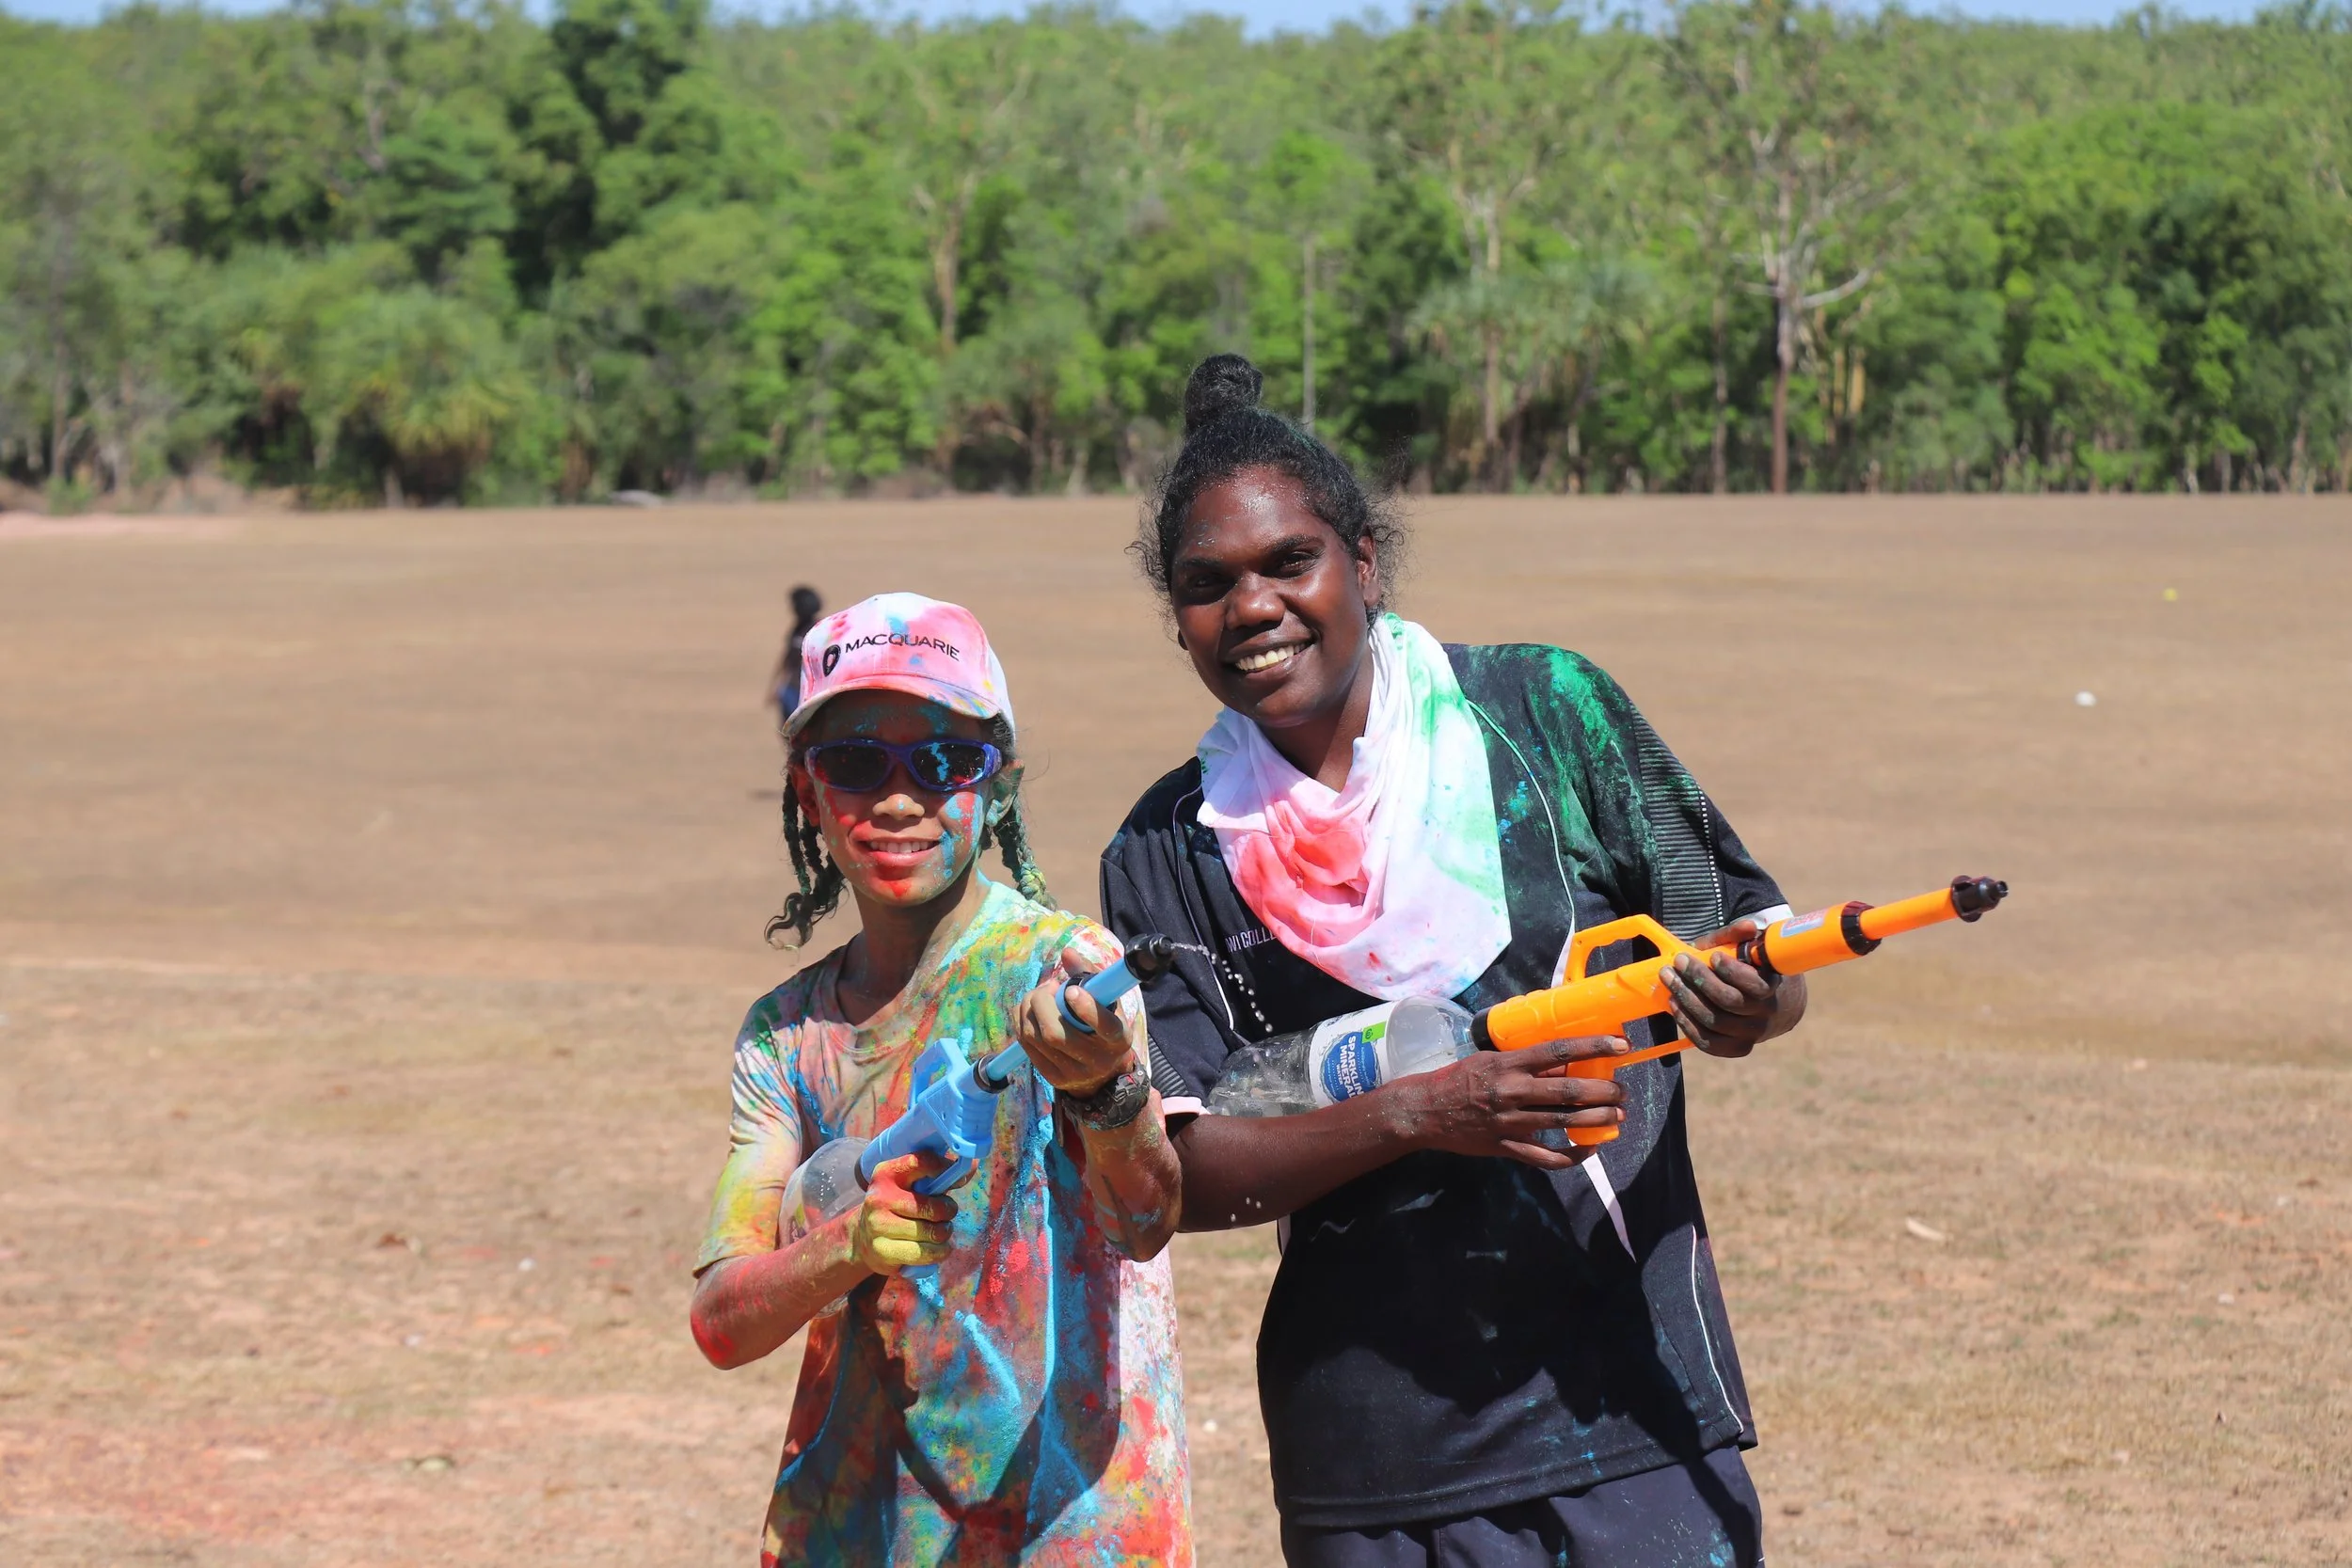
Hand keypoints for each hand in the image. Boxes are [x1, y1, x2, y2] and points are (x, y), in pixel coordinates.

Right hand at [848, 1151, 960, 1274]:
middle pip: (932, 1207)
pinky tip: (937, 1248)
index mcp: (885, 1174)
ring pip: (933, 1232)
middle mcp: (879, 1198)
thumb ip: (938, 1177)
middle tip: (945, 1214)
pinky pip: (926, 1253)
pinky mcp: (883, 1252)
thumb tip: (971, 1165)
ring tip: (938, 1232)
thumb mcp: (911, 1186)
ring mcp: (878, 1226)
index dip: (945, 1169)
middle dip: (947, 1211)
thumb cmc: (897, 1206)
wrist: (862, 1237)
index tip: (958, 1180)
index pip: (920, 1163)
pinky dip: (939, 1252)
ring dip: (944, 1234)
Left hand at [1014, 971, 1146, 1098]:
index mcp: (1117, 1039)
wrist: (1103, 1073)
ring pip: (1035, 1036)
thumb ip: (1090, 976)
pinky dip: (1022, 1020)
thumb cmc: (1105, 1025)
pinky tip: (1030, 1010)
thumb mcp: (1108, 1002)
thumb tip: (1067, 953)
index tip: (1071, 990)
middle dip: (1042, 1002)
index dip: (1087, 1008)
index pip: (1105, 1027)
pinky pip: (1026, 1044)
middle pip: (1056, 1033)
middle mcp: (1095, 1060)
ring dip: (1028, 1008)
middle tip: (1048, 986)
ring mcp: (1070, 1072)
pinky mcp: (1051, 1076)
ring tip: (1039, 995)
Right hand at [1387, 1036, 1629, 1169]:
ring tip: (1616, 1116)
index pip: (1559, 1051)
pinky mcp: (1505, 1147)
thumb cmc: (1459, 1078)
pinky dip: (1572, 1156)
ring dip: (1597, 1120)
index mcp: (1509, 1064)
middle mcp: (1512, 1091)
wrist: (1424, 1110)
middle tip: (1621, 1092)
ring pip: (1564, 1123)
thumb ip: (1525, 1064)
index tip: (1620, 1045)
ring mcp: (1509, 1122)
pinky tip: (1588, 1149)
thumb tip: (1565, 1065)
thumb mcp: (1490, 1060)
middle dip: (1604, 1092)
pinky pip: (1546, 1157)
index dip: (1594, 1047)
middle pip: (1569, 1092)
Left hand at [1662, 919, 1788, 1057]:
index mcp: (1772, 986)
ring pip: (1715, 1022)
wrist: (1770, 1003)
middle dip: (1699, 980)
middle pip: (1729, 1002)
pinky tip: (1675, 1004)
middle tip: (1679, 962)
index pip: (1754, 984)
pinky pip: (1709, 1043)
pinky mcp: (1735, 1047)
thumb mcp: (1745, 949)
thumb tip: (1748, 926)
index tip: (1713, 955)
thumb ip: (1739, 936)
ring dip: (1687, 1000)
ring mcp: (1751, 1033)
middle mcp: (1764, 1013)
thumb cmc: (1749, 969)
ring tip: (1670, 980)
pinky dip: (1687, 1025)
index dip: (1731, 971)